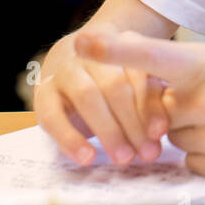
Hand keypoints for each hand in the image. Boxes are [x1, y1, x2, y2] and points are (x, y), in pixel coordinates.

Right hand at [35, 42, 170, 165]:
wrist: (75, 74)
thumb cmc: (118, 88)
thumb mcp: (140, 90)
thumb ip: (153, 104)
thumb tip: (160, 131)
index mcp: (123, 46)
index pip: (140, 72)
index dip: (151, 104)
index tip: (160, 132)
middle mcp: (92, 54)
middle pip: (115, 84)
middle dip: (133, 122)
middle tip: (147, 153)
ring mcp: (66, 71)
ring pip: (87, 95)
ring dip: (108, 130)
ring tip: (123, 158)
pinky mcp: (43, 93)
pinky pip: (53, 116)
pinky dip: (71, 139)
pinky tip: (87, 157)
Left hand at [72, 27, 204, 177]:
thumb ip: (188, 69)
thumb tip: (146, 86)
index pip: (154, 56)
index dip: (115, 51)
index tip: (83, 45)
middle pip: (158, 108)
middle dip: (175, 105)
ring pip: (172, 136)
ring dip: (191, 129)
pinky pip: (189, 162)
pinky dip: (204, 152)